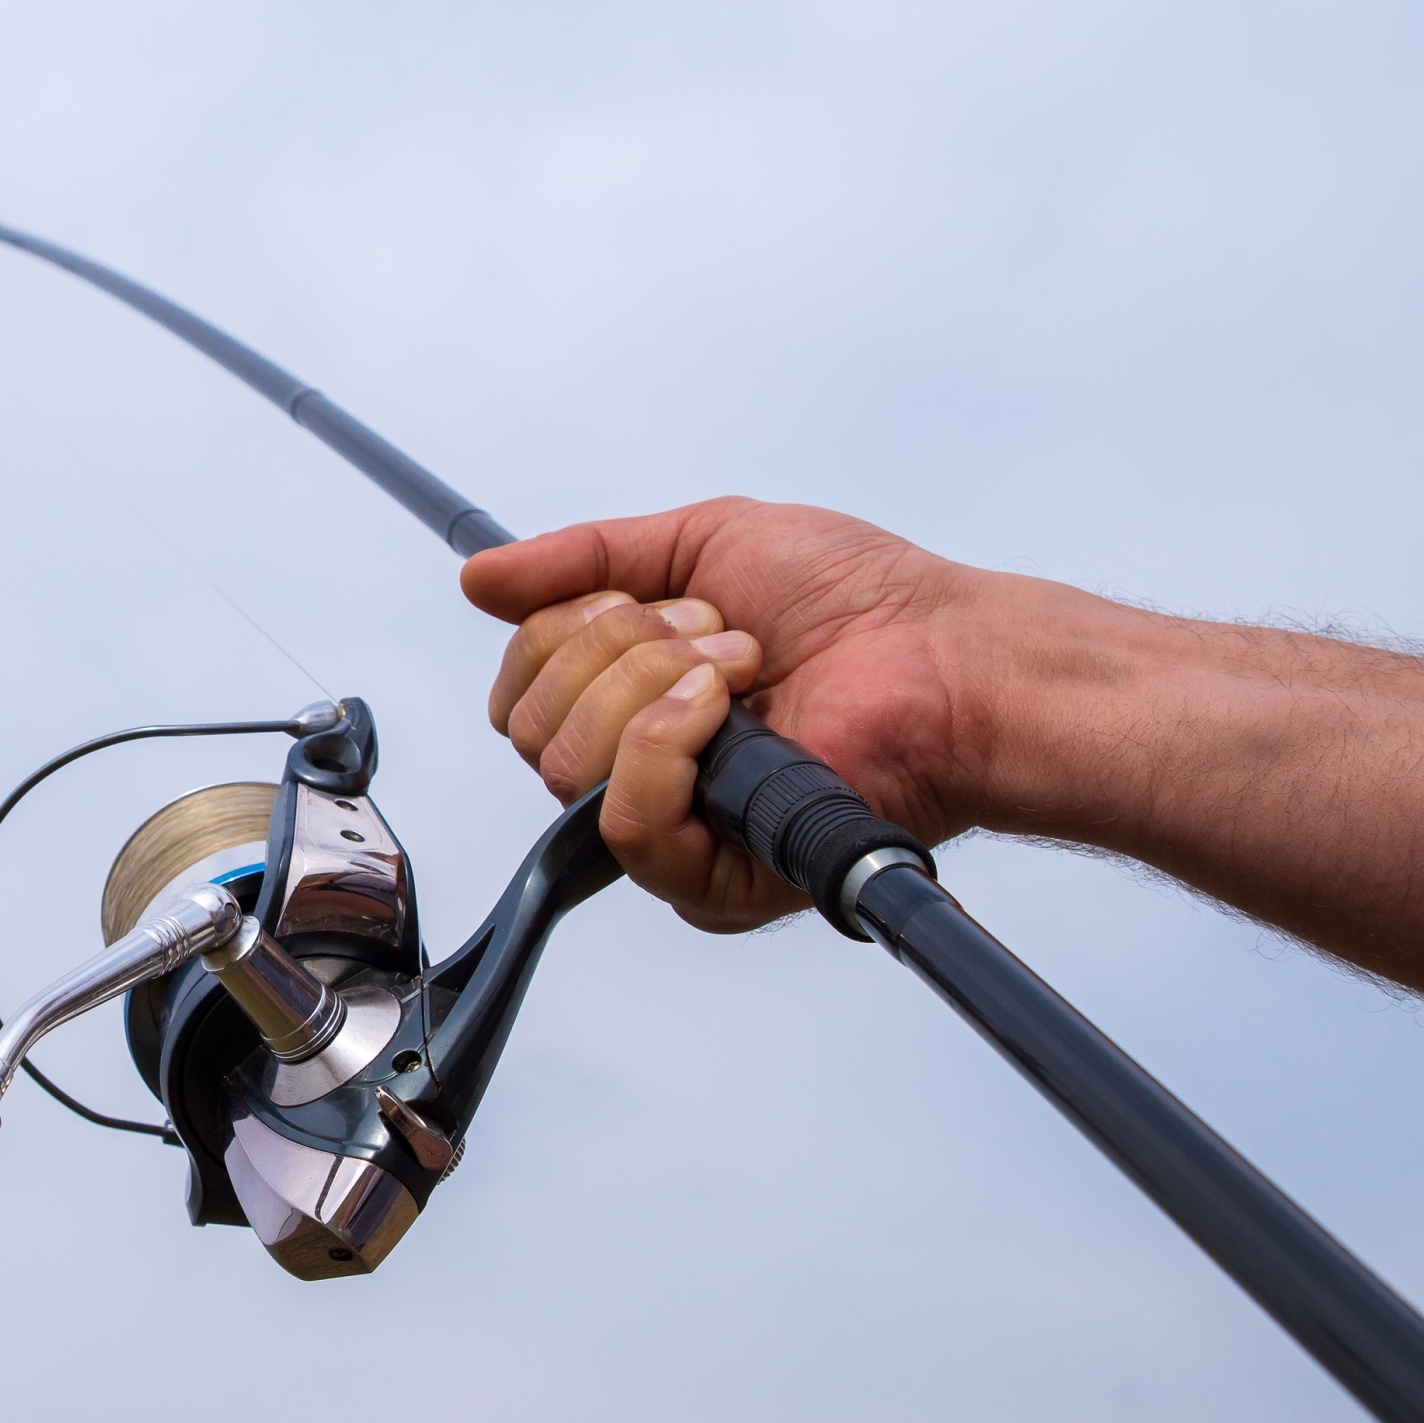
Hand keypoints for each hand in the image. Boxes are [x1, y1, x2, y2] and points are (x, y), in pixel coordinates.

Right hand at [462, 498, 1004, 931]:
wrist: (946, 657)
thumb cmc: (860, 603)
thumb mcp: (699, 542)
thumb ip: (582, 558)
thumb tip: (477, 577)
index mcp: (627, 707)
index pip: (518, 689)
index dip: (571, 627)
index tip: (664, 598)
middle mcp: (636, 774)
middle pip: (528, 724)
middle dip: (618, 646)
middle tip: (720, 633)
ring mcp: (671, 831)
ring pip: (565, 763)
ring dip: (654, 683)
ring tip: (744, 666)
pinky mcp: (710, 879)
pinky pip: (625, 821)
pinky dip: (665, 743)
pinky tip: (727, 710)